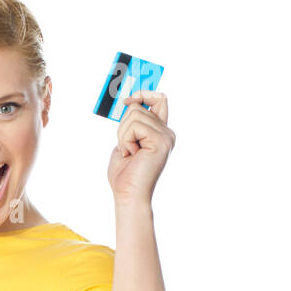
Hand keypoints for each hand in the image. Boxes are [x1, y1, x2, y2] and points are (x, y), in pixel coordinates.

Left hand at [107, 90, 174, 207]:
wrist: (129, 197)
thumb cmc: (125, 177)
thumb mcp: (125, 143)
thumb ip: (130, 125)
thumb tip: (130, 102)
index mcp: (160, 133)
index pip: (159, 99)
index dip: (144, 93)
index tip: (129, 98)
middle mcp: (166, 132)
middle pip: (139, 106)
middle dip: (123, 126)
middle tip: (126, 148)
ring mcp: (165, 136)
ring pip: (135, 114)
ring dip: (123, 135)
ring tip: (129, 153)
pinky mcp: (160, 141)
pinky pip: (135, 126)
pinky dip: (126, 140)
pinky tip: (131, 155)